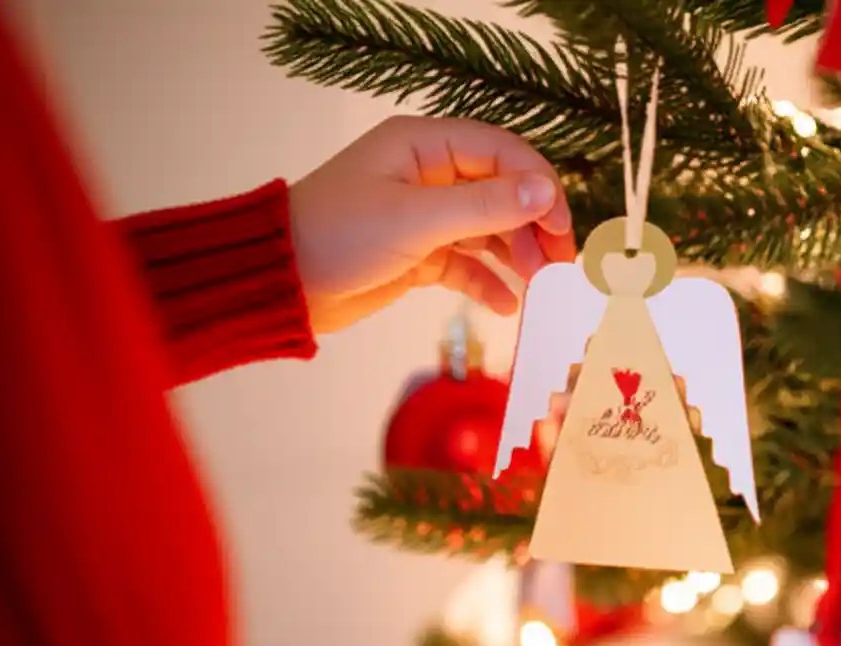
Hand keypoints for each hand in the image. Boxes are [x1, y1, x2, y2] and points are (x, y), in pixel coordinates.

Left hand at [289, 115, 574, 332]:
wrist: (279, 284)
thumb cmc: (338, 236)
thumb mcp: (416, 219)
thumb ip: (485, 206)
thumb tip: (546, 192)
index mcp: (425, 145)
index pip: (503, 153)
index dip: (539, 186)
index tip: (560, 229)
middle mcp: (430, 174)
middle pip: (504, 192)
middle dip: (534, 228)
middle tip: (558, 269)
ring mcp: (426, 215)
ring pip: (490, 230)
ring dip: (517, 257)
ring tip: (538, 289)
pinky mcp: (419, 255)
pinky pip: (468, 263)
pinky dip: (488, 282)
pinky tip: (507, 306)